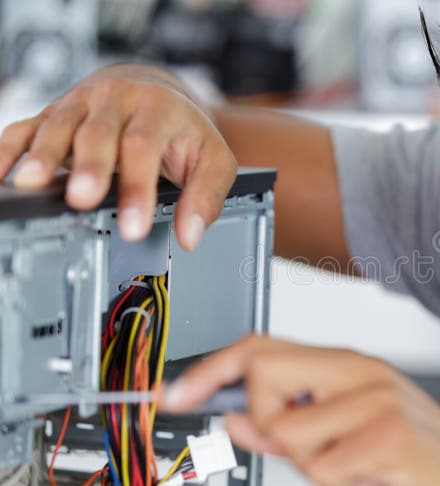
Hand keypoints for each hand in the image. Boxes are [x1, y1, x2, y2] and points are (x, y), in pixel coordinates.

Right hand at [0, 65, 237, 250]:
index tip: (133, 226)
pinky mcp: (54, 113)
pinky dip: (9, 149)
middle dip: (89, 167)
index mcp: (158, 108)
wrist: (155, 91)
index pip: (144, 147)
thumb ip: (206, 196)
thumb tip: (190, 235)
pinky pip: (25, 127)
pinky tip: (3, 175)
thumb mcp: (213, 159)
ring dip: (43, 156)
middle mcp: (117, 99)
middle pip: (98, 132)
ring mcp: (81, 103)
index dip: (138, 187)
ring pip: (58, 125)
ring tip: (31, 185)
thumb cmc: (183, 131)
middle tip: (82, 199)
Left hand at [161, 336, 439, 485]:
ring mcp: (375, 399)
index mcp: (346, 363)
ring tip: (354, 468)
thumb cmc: (412, 458)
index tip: (174, 394)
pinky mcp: (387, 436)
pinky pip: (323, 471)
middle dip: (263, 424)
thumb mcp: (344, 435)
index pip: (262, 346)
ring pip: (287, 435)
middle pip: (262, 375)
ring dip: (313, 469)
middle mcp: (359, 370)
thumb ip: (289, 422)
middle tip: (307, 447)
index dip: (210, 369)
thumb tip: (231, 420)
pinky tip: (374, 479)